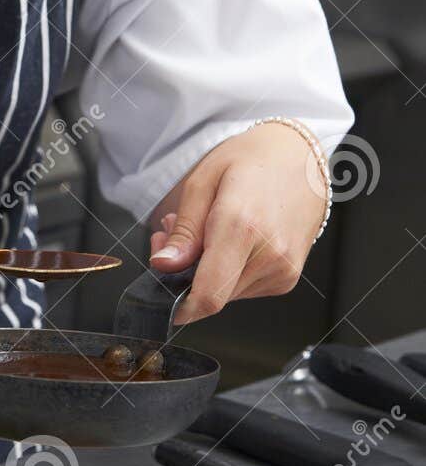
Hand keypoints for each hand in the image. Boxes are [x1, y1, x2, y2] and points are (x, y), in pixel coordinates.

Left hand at [147, 123, 326, 324]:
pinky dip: (228, 271)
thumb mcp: (203, 181)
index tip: (162, 298)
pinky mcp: (287, 278)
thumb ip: (184, 230)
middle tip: (176, 237)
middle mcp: (268, 255)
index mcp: (242, 226)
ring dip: (207, 272)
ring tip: (208, 231)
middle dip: (185, 275)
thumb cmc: (252, 161)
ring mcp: (282, 269)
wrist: (303, 158)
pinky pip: (244, 288)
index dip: (180, 307)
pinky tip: (230, 240)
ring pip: (226, 293)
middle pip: (212, 295)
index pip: (208, 295)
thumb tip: (164, 265)